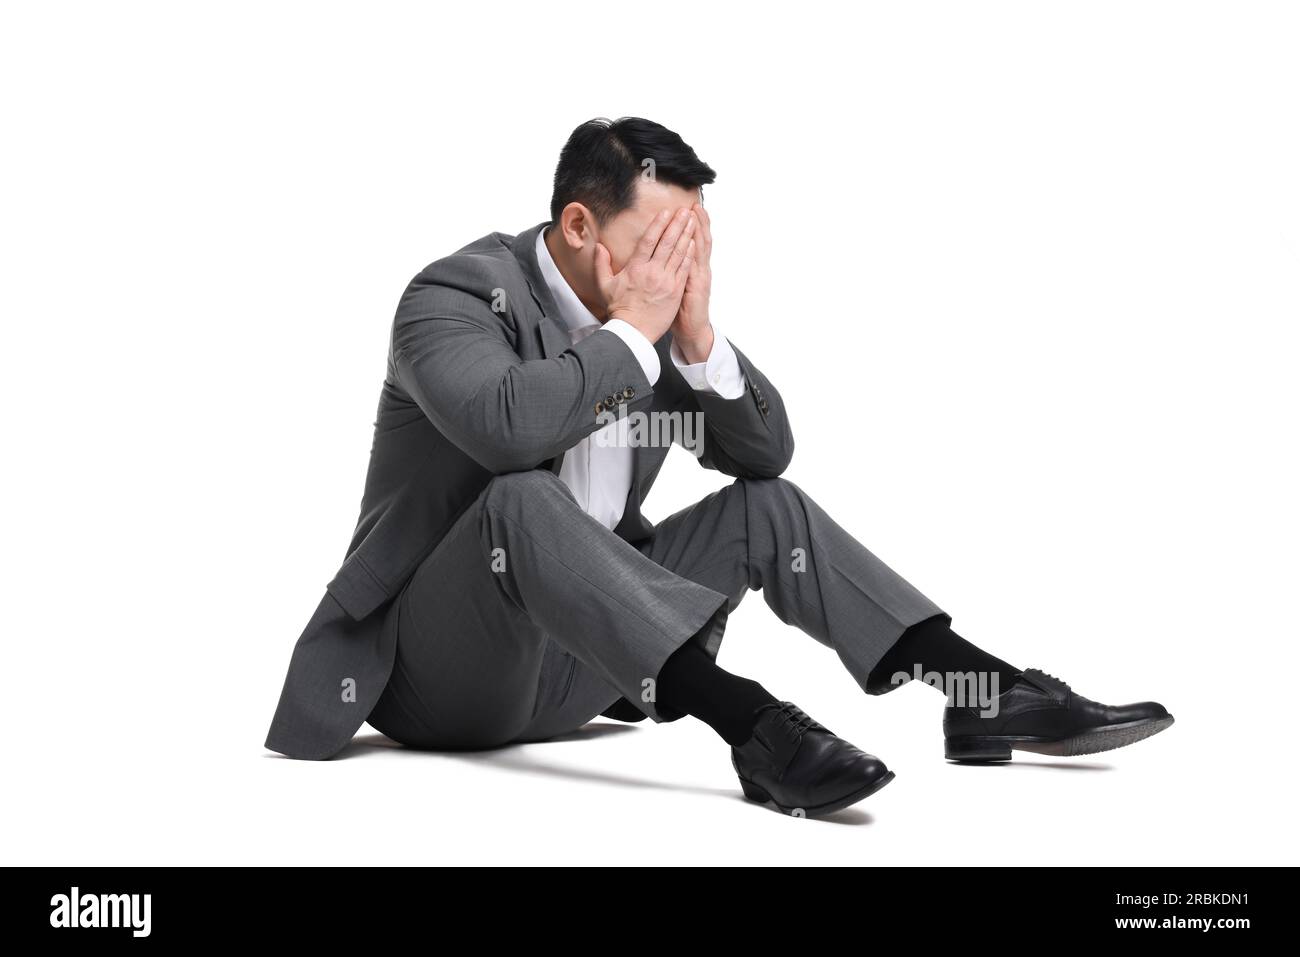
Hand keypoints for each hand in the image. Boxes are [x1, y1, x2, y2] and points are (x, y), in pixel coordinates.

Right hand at [595, 207, 695, 343]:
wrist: (632, 331)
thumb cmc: (620, 310)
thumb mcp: (605, 286)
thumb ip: (601, 264)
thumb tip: (599, 247)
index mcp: (635, 268)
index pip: (649, 240)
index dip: (658, 224)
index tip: (666, 212)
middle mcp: (652, 271)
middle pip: (667, 242)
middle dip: (677, 224)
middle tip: (684, 211)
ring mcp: (665, 281)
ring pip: (678, 253)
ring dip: (686, 235)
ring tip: (692, 222)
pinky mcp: (675, 291)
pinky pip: (684, 269)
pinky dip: (690, 255)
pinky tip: (694, 243)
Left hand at [671, 202, 712, 362]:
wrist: (691, 330)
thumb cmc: (677, 310)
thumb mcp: (671, 288)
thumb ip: (665, 272)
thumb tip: (654, 259)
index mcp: (687, 267)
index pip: (688, 242)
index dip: (686, 226)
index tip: (683, 209)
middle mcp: (696, 268)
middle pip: (697, 239)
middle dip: (695, 221)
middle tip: (692, 203)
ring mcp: (700, 275)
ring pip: (701, 247)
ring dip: (700, 229)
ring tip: (697, 212)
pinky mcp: (699, 285)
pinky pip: (698, 264)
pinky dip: (698, 250)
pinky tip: (696, 238)